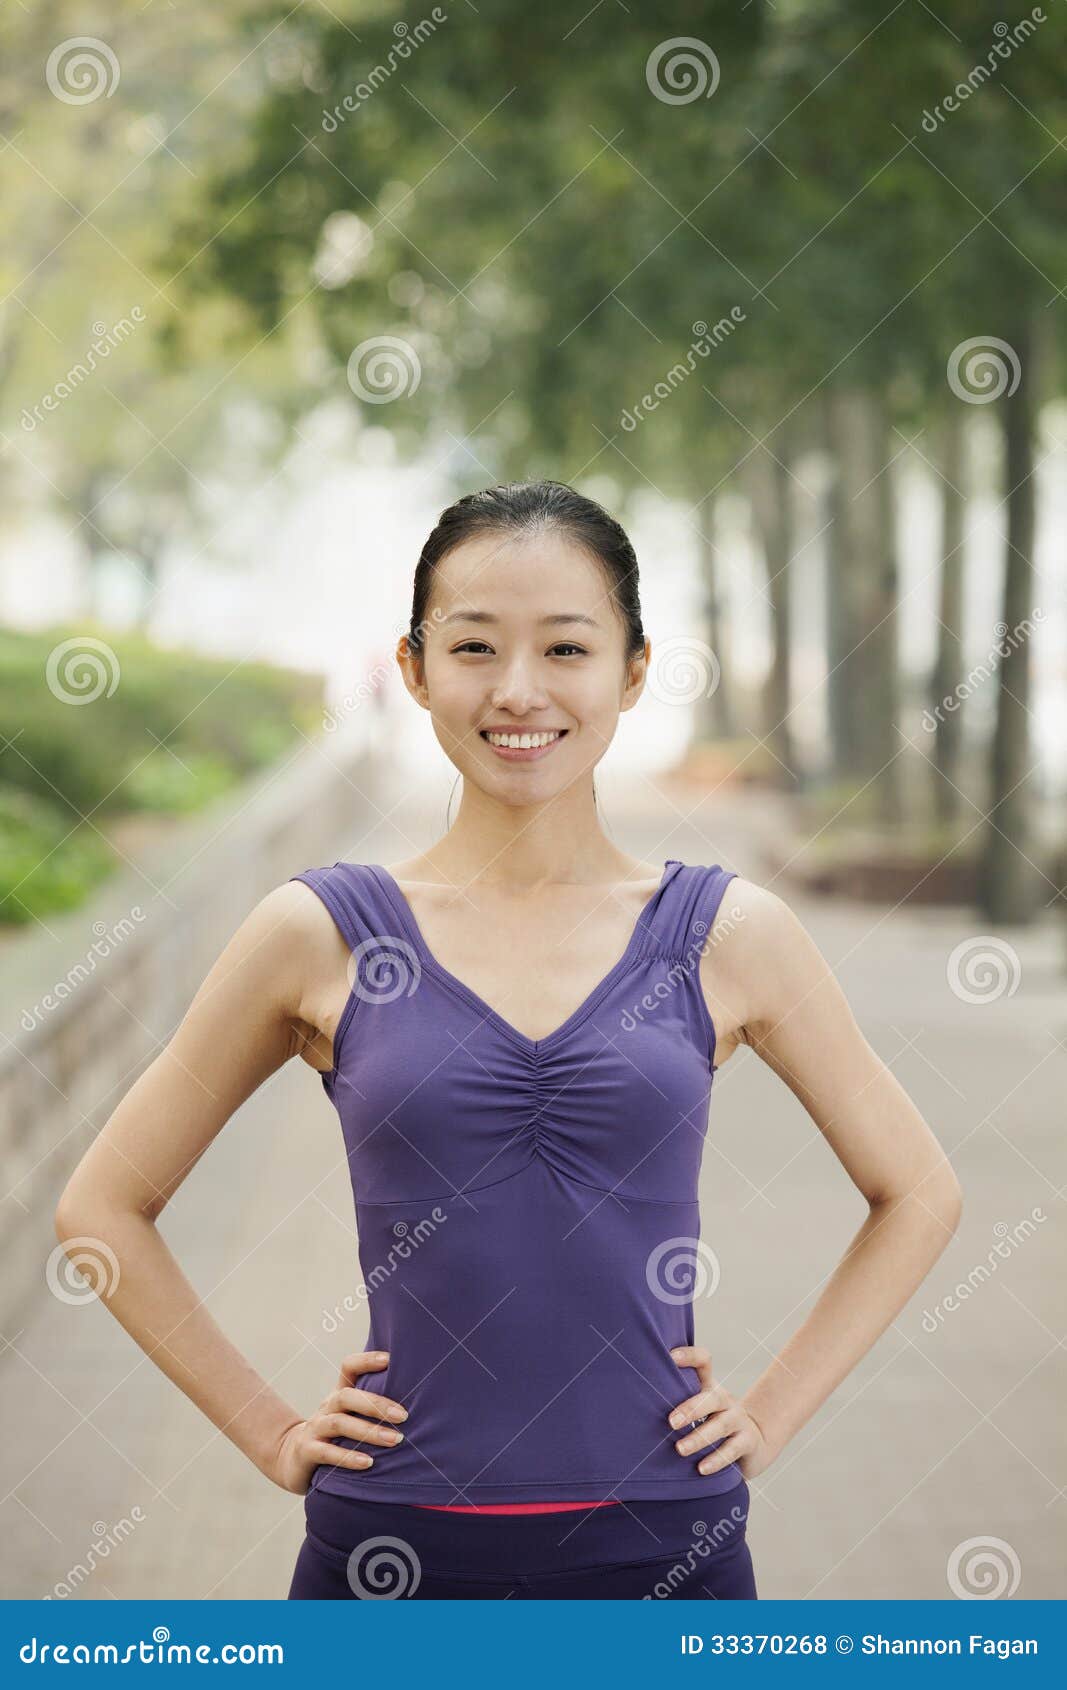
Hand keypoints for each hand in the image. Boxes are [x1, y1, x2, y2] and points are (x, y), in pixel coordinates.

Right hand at [266, 1349, 408, 1494]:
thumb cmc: (335, 1436)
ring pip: (339, 1424)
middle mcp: (327, 1407)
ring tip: (394, 1440)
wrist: (294, 1459)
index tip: (390, 1359)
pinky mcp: (307, 1452)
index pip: (348, 1367)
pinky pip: (328, 1453)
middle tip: (403, 1416)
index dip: (367, 1360)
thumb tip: (420, 1403)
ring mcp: (315, 1428)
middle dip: (377, 1404)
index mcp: (339, 1395)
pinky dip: (349, 1457)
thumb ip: (372, 1409)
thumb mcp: (349, 1417)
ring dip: (369, 1432)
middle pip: (348, 1396)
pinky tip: (369, 1463)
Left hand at [667, 1345, 776, 1480]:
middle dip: (691, 1409)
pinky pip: (733, 1450)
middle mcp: (724, 1400)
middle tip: (670, 1422)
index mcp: (709, 1387)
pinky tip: (701, 1469)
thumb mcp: (699, 1406)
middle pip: (711, 1397)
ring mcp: (738, 1420)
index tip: (669, 1357)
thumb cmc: (713, 1421)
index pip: (704, 1361)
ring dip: (699, 1438)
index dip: (689, 1356)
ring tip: (680, 1450)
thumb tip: (631, 1395)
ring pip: (721, 1425)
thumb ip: (674, 1399)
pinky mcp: (747, 1441)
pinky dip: (716, 1460)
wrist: (755, 1441)